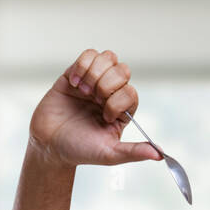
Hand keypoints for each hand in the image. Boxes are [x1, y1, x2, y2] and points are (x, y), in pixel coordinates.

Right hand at [28, 48, 164, 168]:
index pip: (131, 91)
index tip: (105, 115)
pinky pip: (88, 55)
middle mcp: (110, 94)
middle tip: (94, 99)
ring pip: (107, 57)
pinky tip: (74, 83)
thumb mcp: (109, 154)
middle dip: (108, 83)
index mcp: (121, 111)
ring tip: (83, 91)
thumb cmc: (79, 150)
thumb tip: (160, 154)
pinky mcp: (76, 72)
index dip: (119, 100)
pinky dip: (82, 66)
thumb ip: (134, 152)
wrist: (49, 144)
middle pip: (123, 70)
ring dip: (95, 73)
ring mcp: (94, 81)